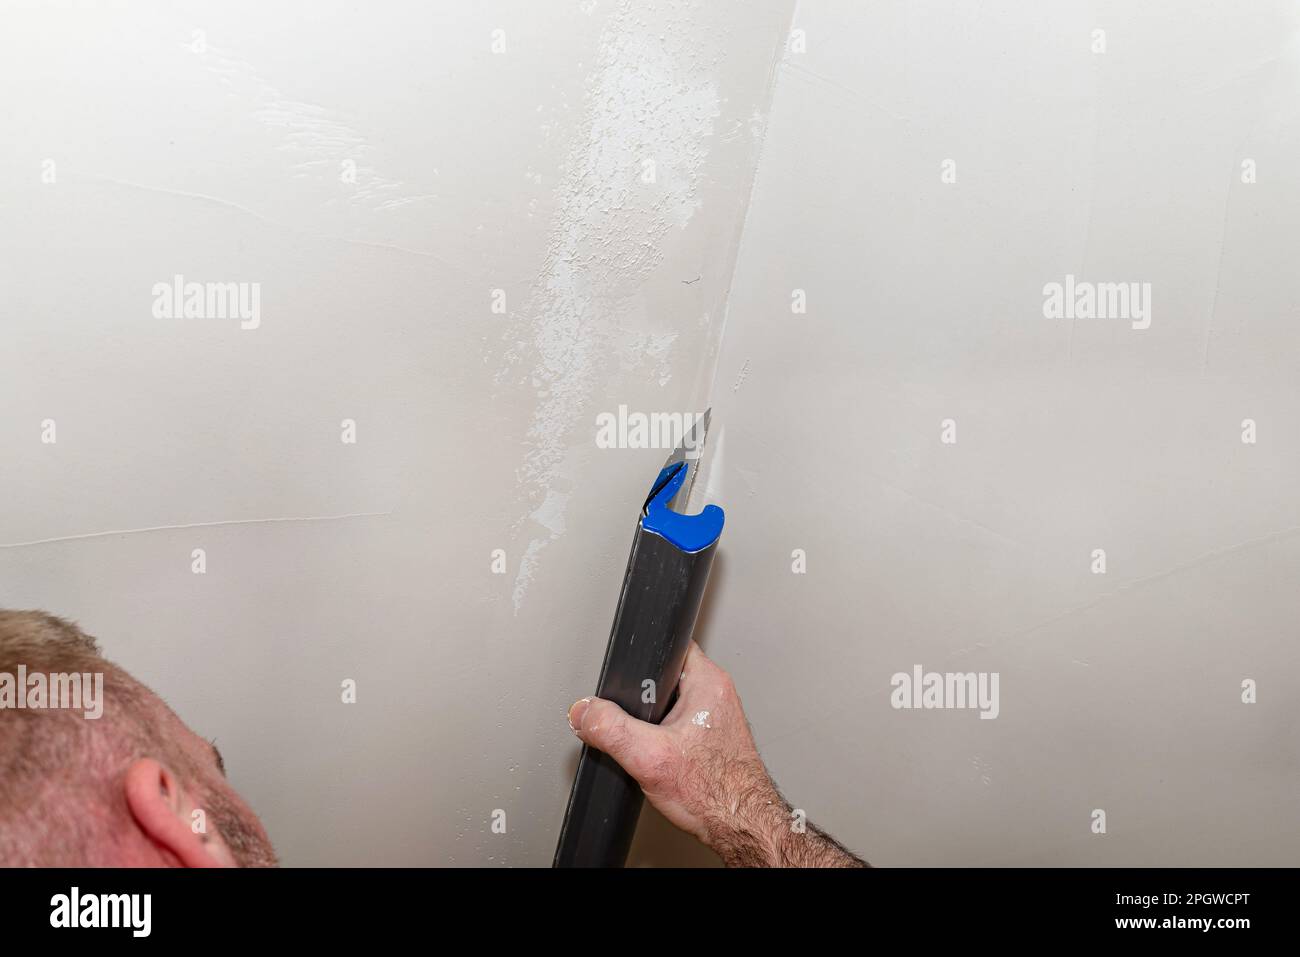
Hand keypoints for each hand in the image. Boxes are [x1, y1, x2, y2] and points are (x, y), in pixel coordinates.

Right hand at [567, 641, 865, 866]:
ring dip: (653, 723)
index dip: (639, 662)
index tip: (627, 684)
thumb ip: (610, 730)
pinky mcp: (712, 736)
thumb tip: (583, 712)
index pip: (667, 646)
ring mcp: (716, 715)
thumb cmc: (717, 793)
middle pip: (661, 678)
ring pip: (667, 704)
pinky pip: (676, 724)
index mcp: (708, 681)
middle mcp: (716, 693)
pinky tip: (665, 760)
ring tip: (654, 747)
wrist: (742, 827)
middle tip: (640, 727)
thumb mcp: (649, 757)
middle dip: (641, 701)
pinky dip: (664, 739)